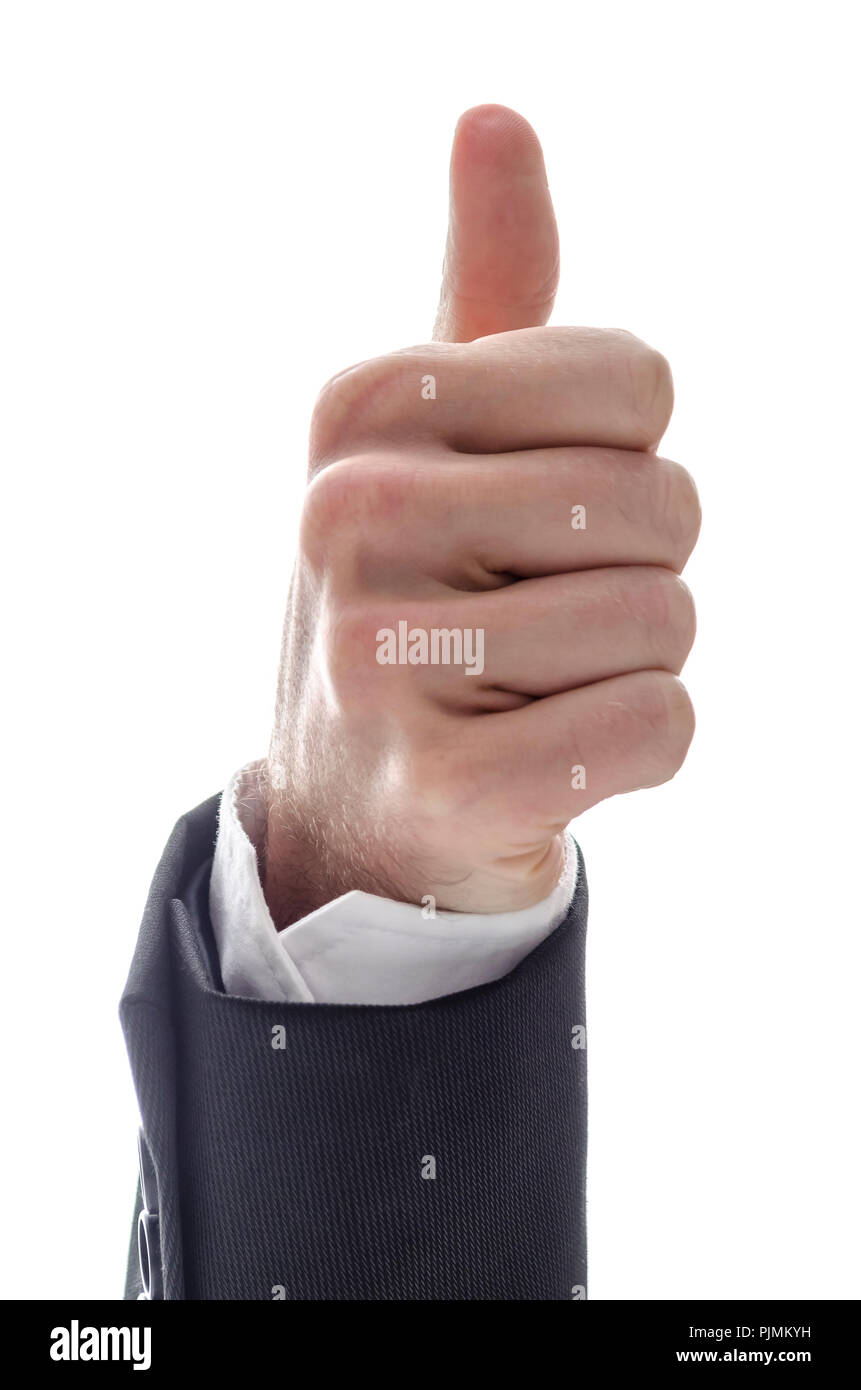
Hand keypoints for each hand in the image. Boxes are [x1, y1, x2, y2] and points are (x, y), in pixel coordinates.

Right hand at [264, 105, 699, 925]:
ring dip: (634, 665)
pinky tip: (547, 758)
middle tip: (539, 618)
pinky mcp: (440, 783)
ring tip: (530, 689)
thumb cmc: (422, 598)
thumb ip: (484, 289)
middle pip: (666, 504)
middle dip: (639, 572)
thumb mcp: (436, 439)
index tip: (535, 516)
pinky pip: (657, 727)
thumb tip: (494, 117)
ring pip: (669, 622)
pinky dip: (637, 749)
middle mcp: (347, 517)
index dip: (626, 459)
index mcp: (359, 406)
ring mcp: (378, 659)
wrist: (357, 801)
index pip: (641, 384)